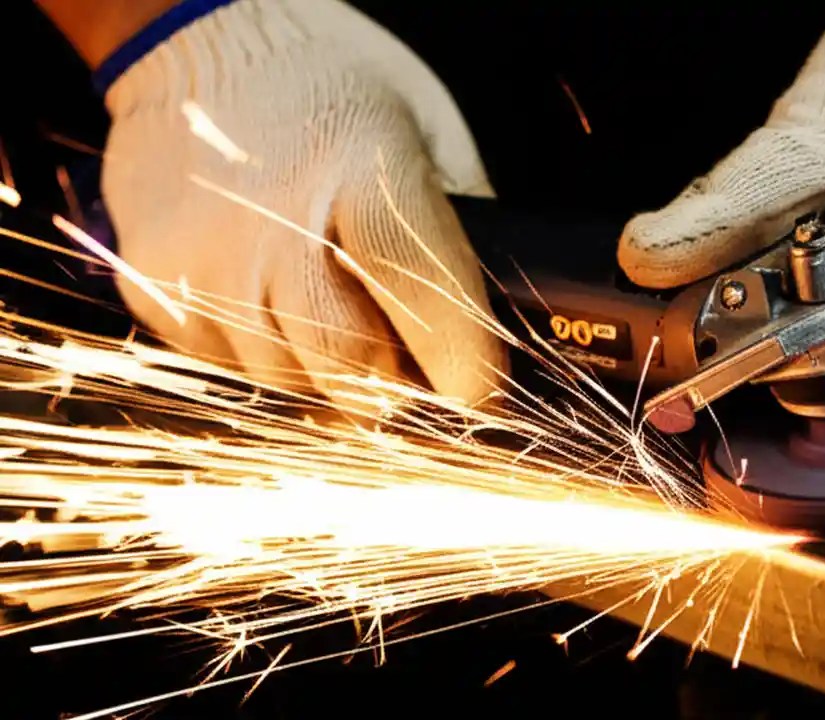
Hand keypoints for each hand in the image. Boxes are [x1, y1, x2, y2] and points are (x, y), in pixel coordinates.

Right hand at [99, 0, 504, 402]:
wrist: (192, 45)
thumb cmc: (331, 88)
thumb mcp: (423, 127)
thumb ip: (460, 224)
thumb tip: (492, 323)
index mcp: (364, 173)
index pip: (423, 297)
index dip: (460, 363)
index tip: (479, 393)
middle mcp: (277, 224)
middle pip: (350, 365)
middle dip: (394, 391)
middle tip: (412, 375)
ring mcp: (205, 261)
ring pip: (289, 380)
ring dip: (326, 373)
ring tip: (333, 310)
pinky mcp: (151, 284)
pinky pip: (227, 365)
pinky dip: (264, 351)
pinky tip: (270, 293)